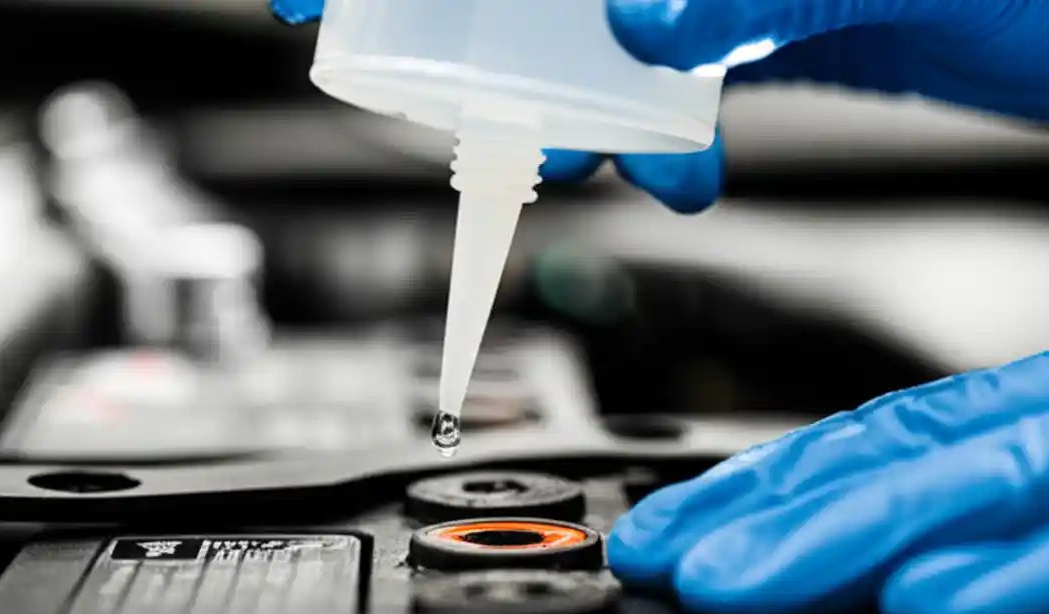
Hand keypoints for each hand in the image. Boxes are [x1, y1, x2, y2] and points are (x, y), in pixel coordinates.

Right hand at [274, 0, 1048, 212]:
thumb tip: (641, 21)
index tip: (309, 3)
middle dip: (472, 45)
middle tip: (456, 102)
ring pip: (568, 42)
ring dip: (559, 112)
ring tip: (594, 146)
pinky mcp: (738, 34)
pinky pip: (646, 92)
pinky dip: (642, 141)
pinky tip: (675, 163)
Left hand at [609, 317, 1048, 613]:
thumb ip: (1019, 505)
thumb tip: (897, 566)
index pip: (895, 438)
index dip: (773, 480)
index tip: (675, 526)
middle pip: (907, 456)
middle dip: (769, 509)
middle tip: (657, 557)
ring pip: (981, 484)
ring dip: (843, 534)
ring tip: (728, 577)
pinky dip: (1020, 573)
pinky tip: (918, 599)